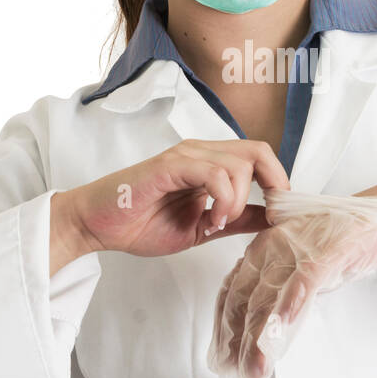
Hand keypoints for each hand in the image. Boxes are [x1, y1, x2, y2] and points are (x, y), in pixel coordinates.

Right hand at [52, 140, 288, 266]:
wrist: (97, 225)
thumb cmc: (141, 223)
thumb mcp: (202, 227)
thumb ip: (236, 219)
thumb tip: (272, 219)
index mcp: (210, 163)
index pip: (260, 156)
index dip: (279, 181)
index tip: (279, 213)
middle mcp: (201, 153)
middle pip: (258, 151)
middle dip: (274, 183)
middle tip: (264, 214)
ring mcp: (185, 157)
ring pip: (239, 164)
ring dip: (238, 201)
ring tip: (218, 223)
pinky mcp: (169, 166)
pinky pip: (214, 173)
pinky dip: (222, 200)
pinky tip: (209, 220)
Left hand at [207, 189, 376, 377]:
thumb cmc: (341, 241)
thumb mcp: (302, 269)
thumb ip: (282, 290)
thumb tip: (266, 326)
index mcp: (262, 250)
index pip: (233, 293)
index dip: (225, 329)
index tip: (223, 357)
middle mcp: (272, 248)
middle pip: (245, 301)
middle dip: (237, 342)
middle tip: (235, 374)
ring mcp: (298, 250)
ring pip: (270, 297)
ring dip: (260, 336)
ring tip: (255, 366)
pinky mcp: (326, 253)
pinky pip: (303, 281)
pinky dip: (292, 304)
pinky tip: (284, 325)